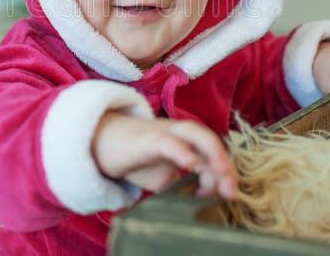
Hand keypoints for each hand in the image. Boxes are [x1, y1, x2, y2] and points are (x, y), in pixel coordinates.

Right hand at [91, 111, 237, 200]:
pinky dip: (181, 150)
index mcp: (184, 141)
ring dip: (212, 152)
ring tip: (222, 173)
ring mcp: (162, 132)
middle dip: (224, 163)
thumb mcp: (163, 176)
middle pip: (209, 139)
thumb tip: (205, 196)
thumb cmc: (134, 158)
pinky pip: (166, 142)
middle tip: (231, 191)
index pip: (213, 152)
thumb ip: (185, 184)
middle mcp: (177, 133)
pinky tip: (190, 163)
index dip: (224, 173)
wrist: (98, 143)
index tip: (227, 196)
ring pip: (194, 133)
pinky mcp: (146, 139)